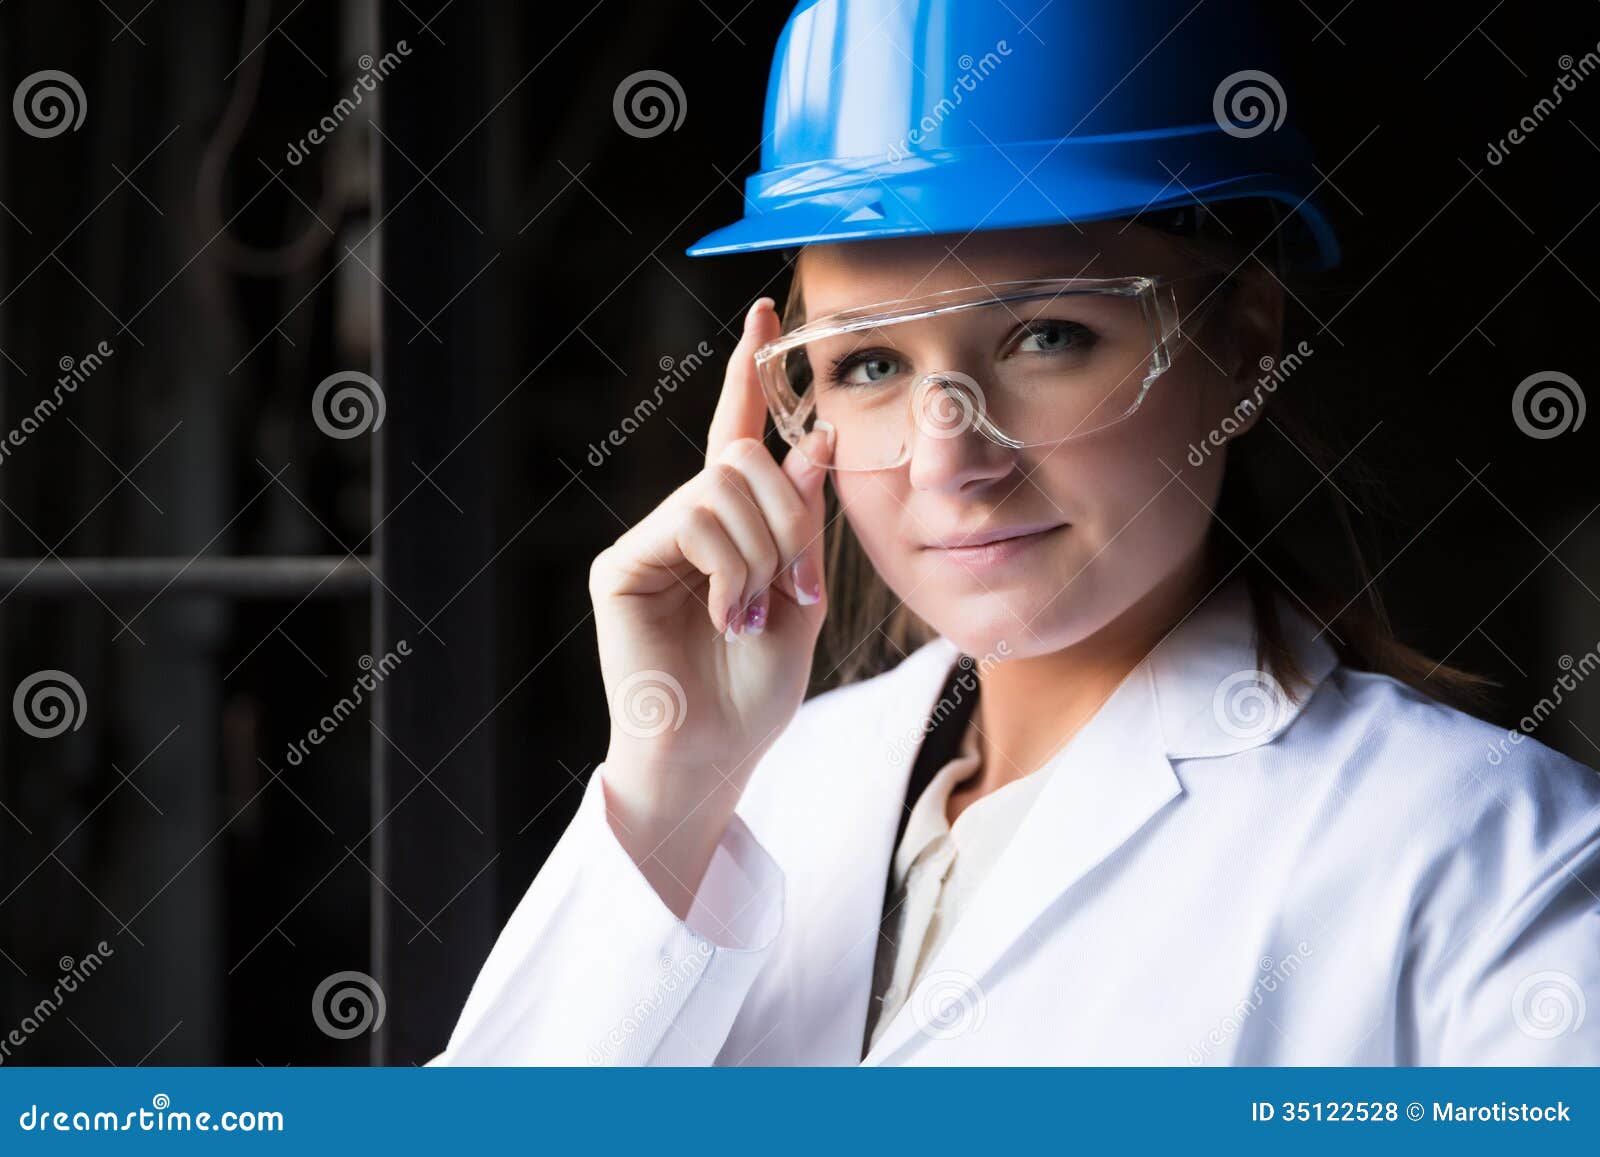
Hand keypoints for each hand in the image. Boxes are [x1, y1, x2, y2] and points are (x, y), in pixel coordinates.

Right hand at [587, 297, 833, 914]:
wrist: (713, 757)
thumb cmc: (754, 693)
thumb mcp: (800, 599)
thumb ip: (803, 521)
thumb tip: (815, 437)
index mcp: (728, 529)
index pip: (737, 438)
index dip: (748, 377)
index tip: (767, 311)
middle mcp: (684, 523)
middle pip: (744, 460)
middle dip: (792, 519)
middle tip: (803, 589)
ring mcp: (650, 541)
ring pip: (723, 487)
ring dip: (765, 552)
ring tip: (758, 614)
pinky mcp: (622, 564)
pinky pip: (696, 522)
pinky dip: (732, 569)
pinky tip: (729, 616)